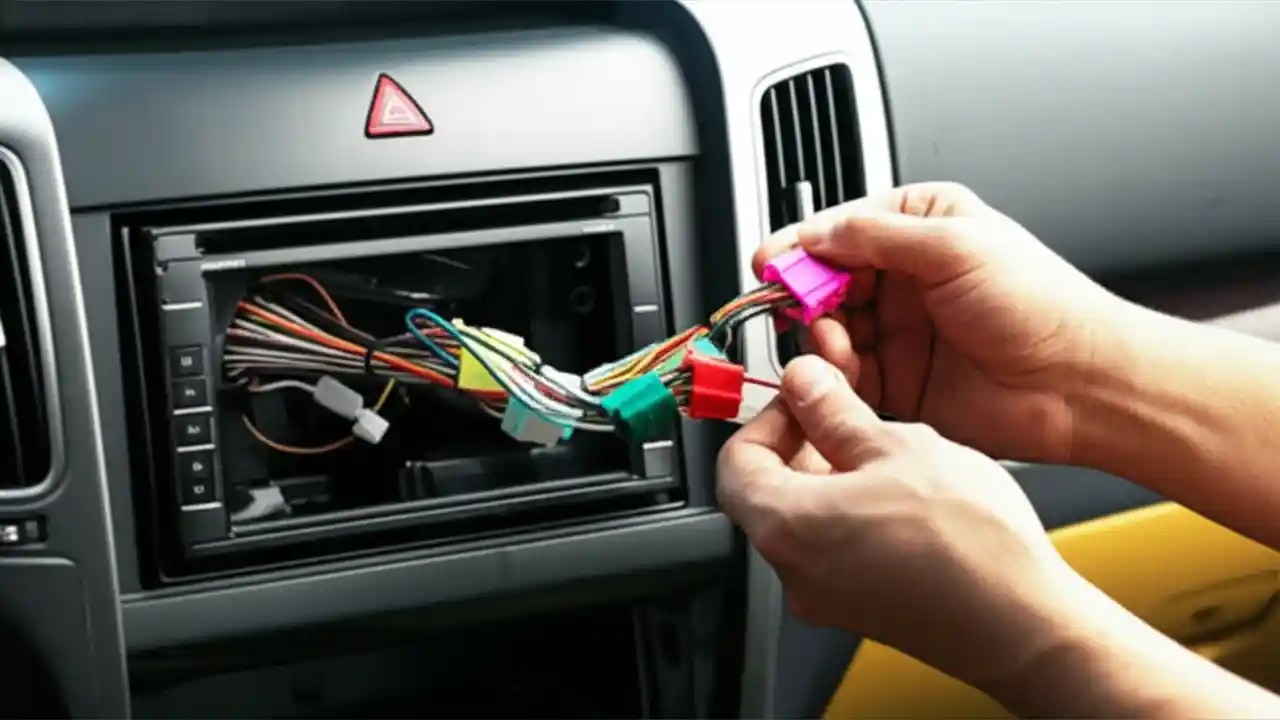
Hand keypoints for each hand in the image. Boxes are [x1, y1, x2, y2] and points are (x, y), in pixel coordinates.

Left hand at [717, 355, 1079, 687]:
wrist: (1023, 625)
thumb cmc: (970, 544)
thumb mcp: (897, 447)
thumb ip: (835, 411)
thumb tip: (803, 382)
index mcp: (785, 527)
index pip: (735, 462)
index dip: (767, 419)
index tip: (804, 399)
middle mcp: (793, 571)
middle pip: (767, 492)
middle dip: (802, 444)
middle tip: (846, 416)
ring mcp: (825, 597)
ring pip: (806, 519)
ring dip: (833, 476)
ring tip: (888, 452)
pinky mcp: (860, 609)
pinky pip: (836, 549)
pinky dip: (854, 512)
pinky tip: (905, 493)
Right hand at [755, 182, 1123, 463]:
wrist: (1081, 385)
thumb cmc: (1041, 307)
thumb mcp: (954, 245)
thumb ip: (874, 234)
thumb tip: (814, 235)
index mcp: (920, 228)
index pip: (840, 229)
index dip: (801, 247)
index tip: (771, 264)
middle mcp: (904, 279)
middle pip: (824, 283)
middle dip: (806, 297)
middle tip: (801, 310)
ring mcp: (900, 332)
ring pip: (828, 331)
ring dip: (820, 338)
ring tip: (834, 345)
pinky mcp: (898, 382)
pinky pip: (845, 377)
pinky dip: (835, 376)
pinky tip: (845, 374)